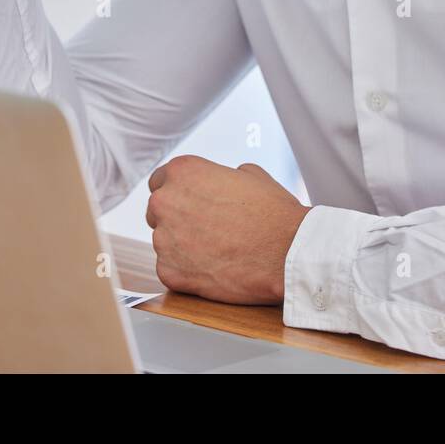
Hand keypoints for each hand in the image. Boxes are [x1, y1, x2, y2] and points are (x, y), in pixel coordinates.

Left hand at [145, 155, 311, 304]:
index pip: (160, 181)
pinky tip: (214, 268)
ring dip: (183, 247)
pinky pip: (170, 269)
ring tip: (218, 251)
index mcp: (182, 172)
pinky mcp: (169, 272)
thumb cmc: (273, 213)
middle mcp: (165, 202)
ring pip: (165, 242)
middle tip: (207, 230)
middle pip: (157, 211)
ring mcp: (164, 239)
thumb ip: (222, 175)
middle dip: (177, 220)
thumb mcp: (250, 174)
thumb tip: (219, 183)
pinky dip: (187, 272)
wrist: (286, 252)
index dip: (178, 193)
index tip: (189, 204)